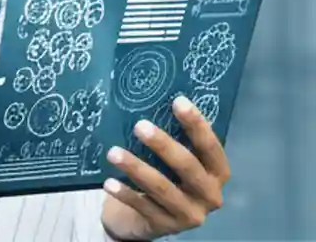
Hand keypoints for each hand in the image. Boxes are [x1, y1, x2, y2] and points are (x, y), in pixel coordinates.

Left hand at [100, 95, 230, 240]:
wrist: (147, 219)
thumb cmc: (164, 177)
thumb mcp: (173, 162)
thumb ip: (173, 140)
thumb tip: (150, 99)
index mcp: (217, 174)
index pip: (211, 148)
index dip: (197, 125)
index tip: (178, 101)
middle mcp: (210, 196)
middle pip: (188, 168)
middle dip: (164, 146)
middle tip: (139, 126)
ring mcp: (190, 215)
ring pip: (162, 188)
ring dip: (137, 168)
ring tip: (113, 152)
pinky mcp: (166, 227)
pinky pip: (143, 207)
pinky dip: (125, 194)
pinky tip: (108, 182)